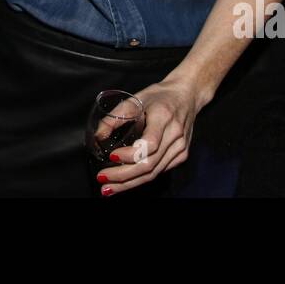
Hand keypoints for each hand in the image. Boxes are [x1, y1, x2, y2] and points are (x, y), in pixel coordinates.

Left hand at [96, 78, 203, 194]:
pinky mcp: (181, 155)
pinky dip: (141, 178)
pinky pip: (159, 171)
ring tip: (109, 188)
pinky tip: (126, 181)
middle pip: (149, 164)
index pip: (149, 144)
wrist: (186, 95)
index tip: (112, 156)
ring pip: (154, 173)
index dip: (130, 155)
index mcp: (163, 117)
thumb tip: (97, 136)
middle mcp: (175, 135)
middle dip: (123, 176)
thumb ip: (115, 116)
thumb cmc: (160, 96)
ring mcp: (180, 148)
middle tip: (103, 179)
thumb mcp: (136, 98)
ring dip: (130, 183)